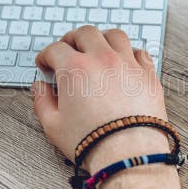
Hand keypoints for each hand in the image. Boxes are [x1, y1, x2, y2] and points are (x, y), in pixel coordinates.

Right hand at [31, 25, 168, 173]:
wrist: (129, 155)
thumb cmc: (93, 143)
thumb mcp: (53, 125)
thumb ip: (42, 102)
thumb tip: (39, 89)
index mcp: (75, 68)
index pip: (56, 49)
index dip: (46, 55)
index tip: (46, 63)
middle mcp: (102, 59)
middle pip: (85, 34)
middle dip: (72, 39)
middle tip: (67, 49)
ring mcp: (128, 64)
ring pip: (115, 35)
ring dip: (102, 38)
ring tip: (97, 47)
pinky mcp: (148, 76)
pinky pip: (139, 52)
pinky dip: (129, 52)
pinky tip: (124, 60)